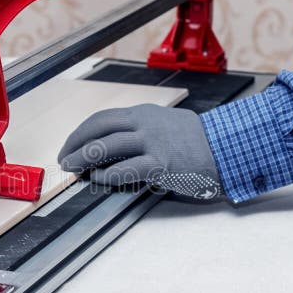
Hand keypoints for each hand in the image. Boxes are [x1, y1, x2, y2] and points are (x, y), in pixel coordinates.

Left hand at [58, 105, 223, 199]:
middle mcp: (145, 123)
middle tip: (65, 158)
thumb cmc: (196, 142)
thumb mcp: (165, 125)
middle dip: (76, 143)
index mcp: (144, 113)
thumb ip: (139, 131)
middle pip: (99, 128)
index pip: (103, 118)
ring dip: (84, 157)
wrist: (227, 149)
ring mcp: (153, 142)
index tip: (70, 145)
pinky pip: (126, 168)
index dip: (81, 132)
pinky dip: (108, 174)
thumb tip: (110, 146)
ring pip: (107, 145)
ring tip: (73, 168)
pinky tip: (98, 178)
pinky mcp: (161, 163)